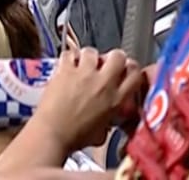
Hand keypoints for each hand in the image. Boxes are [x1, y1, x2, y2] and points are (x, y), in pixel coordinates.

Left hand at [31, 48, 146, 153]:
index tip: (124, 70)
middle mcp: (103, 82)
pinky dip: (68, 57)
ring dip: (88, 57)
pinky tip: (67, 65)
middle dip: (112, 58)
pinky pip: (70, 53)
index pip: (135, 74)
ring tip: (82, 65)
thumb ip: (109, 119)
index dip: (131, 69)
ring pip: (92, 51)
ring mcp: (84, 74)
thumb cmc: (76, 137)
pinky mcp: (65, 70)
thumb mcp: (102, 132)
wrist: (53, 133)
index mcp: (116, 99)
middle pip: (118, 55)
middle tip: (104, 65)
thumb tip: (109, 117)